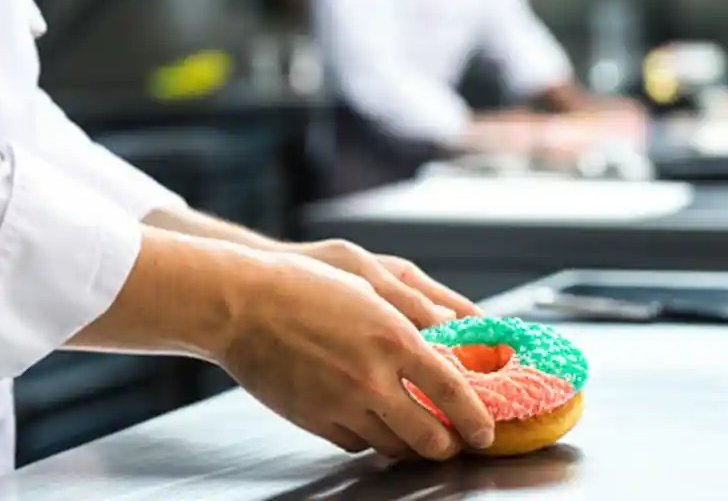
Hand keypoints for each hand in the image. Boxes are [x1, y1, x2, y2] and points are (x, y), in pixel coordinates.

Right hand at [222, 255, 494, 458]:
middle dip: (449, 445)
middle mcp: (372, 378)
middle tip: (456, 441)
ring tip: (419, 434)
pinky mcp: (315, 420)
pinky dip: (372, 438)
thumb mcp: (368, 281)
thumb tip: (449, 321)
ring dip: (412, 446)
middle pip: (428, 436)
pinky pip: (356, 443)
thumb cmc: (303, 284)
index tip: (486, 430)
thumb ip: (414, 308)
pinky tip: (374, 422)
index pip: (451, 392)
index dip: (475, 418)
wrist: (241, 305)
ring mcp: (342, 404)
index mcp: (394, 339)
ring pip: (393, 446)